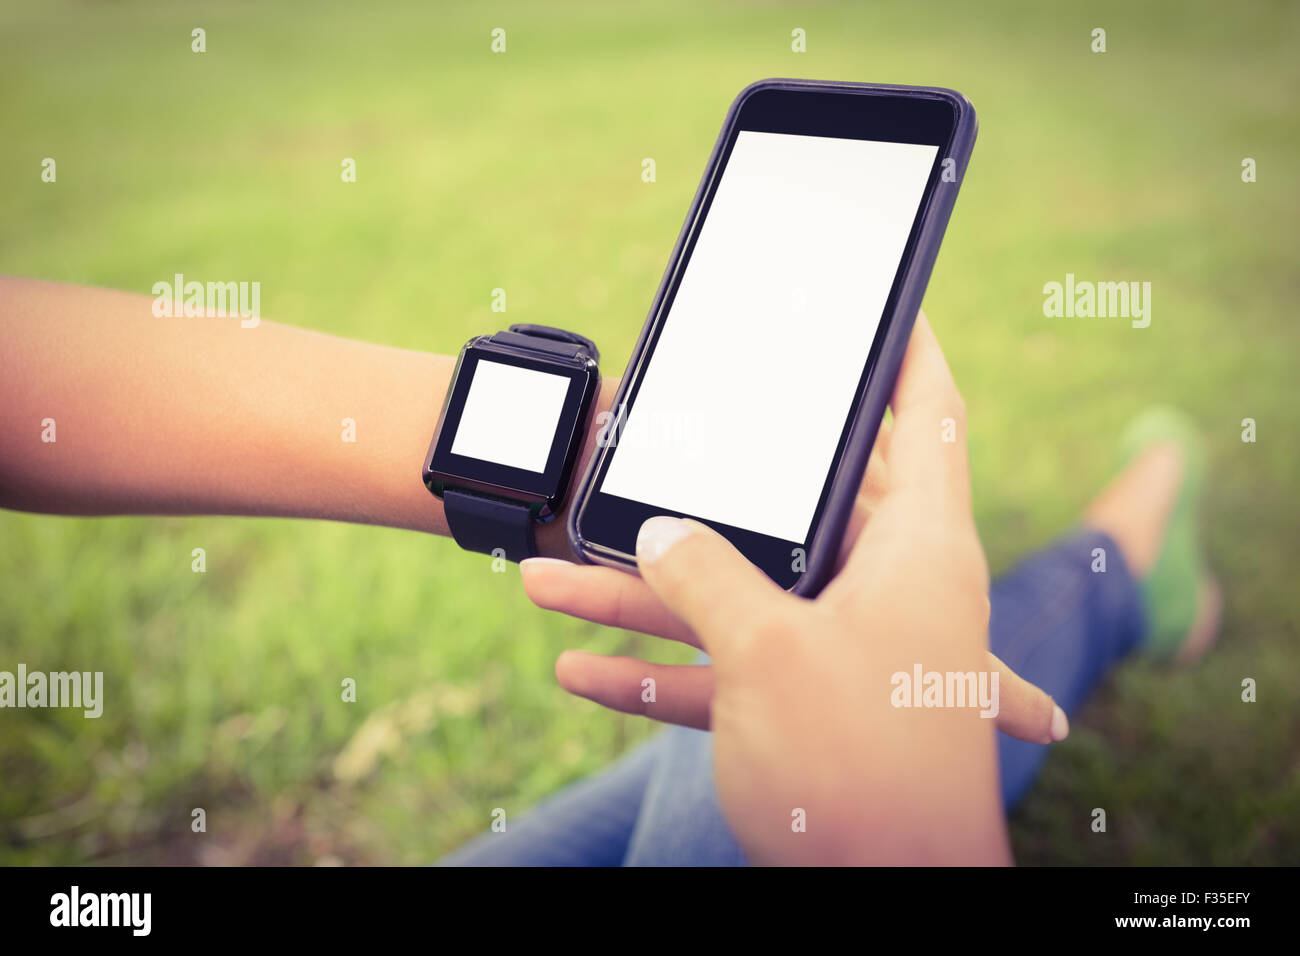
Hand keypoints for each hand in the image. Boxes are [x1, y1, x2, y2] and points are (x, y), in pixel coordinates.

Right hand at [520, 314, 1067, 746]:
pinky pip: (713, 674)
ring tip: (550, 577)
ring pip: (729, 599)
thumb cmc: (855, 769)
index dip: (911, 354)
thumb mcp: (767, 652)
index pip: (928, 420)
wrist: (872, 900)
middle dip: (713, 489)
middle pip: (799, 509)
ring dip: (640, 597)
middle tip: (654, 445)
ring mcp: (832, 650)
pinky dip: (652, 674)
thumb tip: (654, 532)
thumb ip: (702, 574)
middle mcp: (880, 591)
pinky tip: (576, 671)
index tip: (894, 304)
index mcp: (917, 552)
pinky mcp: (793, 708)